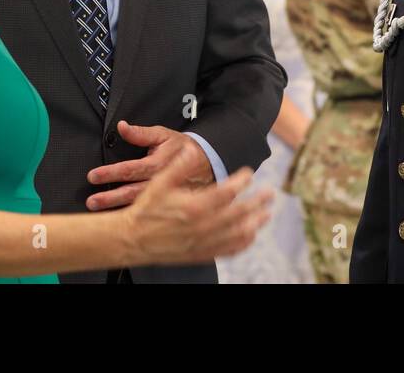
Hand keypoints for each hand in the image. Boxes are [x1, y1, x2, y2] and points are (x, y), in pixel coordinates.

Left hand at [85, 121, 213, 210]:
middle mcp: (162, 181)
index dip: (111, 173)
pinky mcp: (169, 205)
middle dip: (110, 197)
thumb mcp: (163, 135)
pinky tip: (120, 220)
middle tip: (92, 201)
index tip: (93, 176)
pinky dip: (134, 216)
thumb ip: (140, 133)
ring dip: (118, 208)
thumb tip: (121, 126)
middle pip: (132, 191)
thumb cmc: (182, 148)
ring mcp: (167, 196)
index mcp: (159, 163)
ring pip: (140, 204)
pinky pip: (149, 211)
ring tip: (99, 210)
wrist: (207, 163)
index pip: (131, 169)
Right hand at [119, 145, 271, 265]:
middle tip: (270, 193)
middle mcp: (202, 226)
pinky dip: (242, 243)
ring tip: (266, 215)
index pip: (226, 192)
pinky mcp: (201, 254)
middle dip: (257, 202)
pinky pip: (228, 250)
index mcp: (194, 206)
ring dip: (254, 223)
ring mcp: (203, 242)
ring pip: (237, 234)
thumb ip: (178, 166)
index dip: (241, 181)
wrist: (133, 239)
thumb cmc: (145, 211)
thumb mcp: (159, 183)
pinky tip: (250, 236)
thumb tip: (190, 149)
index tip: (249, 173)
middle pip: (238, 213)